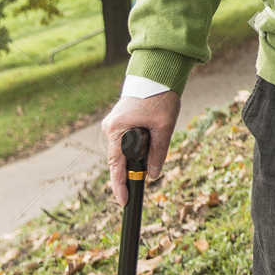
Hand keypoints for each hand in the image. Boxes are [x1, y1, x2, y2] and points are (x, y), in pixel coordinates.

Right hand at [100, 90, 179, 207]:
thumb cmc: (160, 96)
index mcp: (117, 129)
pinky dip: (133, 148)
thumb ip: (158, 152)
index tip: (124, 201)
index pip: (115, 165)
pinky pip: (123, 141)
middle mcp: (110, 127)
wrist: (157, 73)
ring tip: (151, 154)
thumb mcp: (163, 127)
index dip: (119, 186)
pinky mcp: (119, 120)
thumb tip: (153, 175)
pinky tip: (147, 145)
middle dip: (130, 171)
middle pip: (117, 159)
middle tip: (142, 182)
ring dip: (134, 158)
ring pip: (121, 150)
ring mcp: (113, 123)